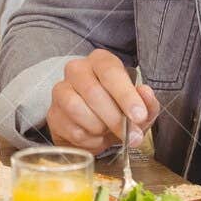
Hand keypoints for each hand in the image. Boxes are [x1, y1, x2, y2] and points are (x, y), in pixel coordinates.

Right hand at [44, 49, 159, 154]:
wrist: (94, 128)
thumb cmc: (118, 110)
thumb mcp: (139, 108)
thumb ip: (147, 102)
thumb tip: (145, 93)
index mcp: (100, 61)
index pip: (110, 72)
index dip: (126, 95)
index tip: (139, 116)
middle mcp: (77, 70)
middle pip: (93, 92)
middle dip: (115, 118)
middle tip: (130, 135)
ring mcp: (61, 91)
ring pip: (78, 110)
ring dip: (100, 128)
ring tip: (107, 130)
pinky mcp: (53, 113)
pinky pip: (72, 129)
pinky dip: (89, 139)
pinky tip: (95, 136)